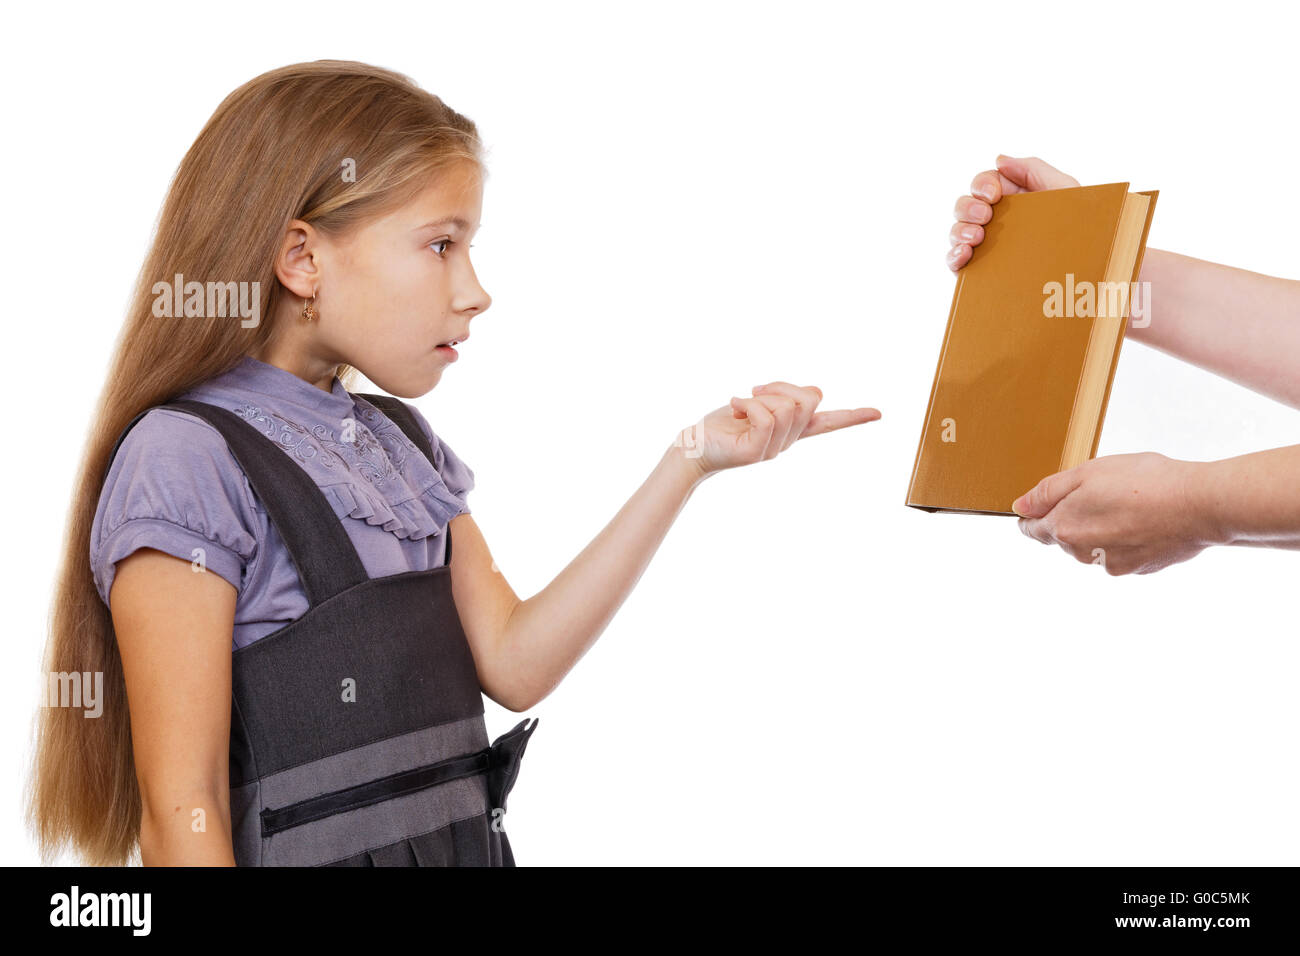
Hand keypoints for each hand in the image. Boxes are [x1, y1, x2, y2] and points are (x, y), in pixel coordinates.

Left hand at [673, 382, 879, 477]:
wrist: (694, 446)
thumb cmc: (725, 424)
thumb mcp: (761, 403)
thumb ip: (787, 397)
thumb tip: (815, 393)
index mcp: (791, 429)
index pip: (829, 422)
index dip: (854, 417)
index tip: (879, 413)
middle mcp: (787, 441)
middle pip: (809, 399)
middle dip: (782, 386)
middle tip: (755, 392)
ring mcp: (773, 449)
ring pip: (787, 407)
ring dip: (760, 396)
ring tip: (741, 405)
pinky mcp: (756, 453)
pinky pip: (765, 416)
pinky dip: (747, 403)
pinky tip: (734, 406)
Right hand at [947, 155, 1079, 271]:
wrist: (1085, 273)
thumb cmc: (1081, 229)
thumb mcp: (1065, 190)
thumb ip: (1034, 169)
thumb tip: (999, 160)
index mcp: (1014, 200)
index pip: (984, 184)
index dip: (982, 185)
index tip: (993, 195)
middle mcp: (996, 222)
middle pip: (965, 205)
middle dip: (968, 207)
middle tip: (985, 217)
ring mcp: (986, 247)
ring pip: (956, 231)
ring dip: (959, 230)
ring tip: (975, 238)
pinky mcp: (980, 272)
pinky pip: (954, 261)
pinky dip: (952, 255)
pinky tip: (964, 254)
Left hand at [1011, 452, 1216, 574]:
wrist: (1198, 506)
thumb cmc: (1144, 481)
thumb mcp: (1087, 472)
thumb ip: (1048, 492)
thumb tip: (1020, 507)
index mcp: (1064, 528)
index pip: (1032, 529)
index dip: (1031, 517)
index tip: (1034, 510)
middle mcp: (1082, 553)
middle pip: (1063, 537)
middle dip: (1072, 518)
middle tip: (1098, 494)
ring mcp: (1110, 565)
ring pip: (1093, 547)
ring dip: (1101, 529)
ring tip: (1128, 504)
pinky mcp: (1137, 570)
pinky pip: (1120, 554)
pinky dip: (1126, 540)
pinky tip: (1145, 520)